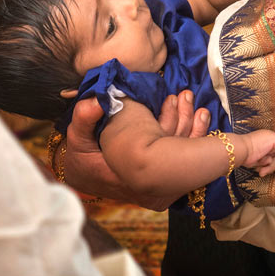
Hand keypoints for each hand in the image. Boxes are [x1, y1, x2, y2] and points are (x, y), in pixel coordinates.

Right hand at [63, 90, 210, 207]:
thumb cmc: (80, 158)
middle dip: (185, 119)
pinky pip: (181, 157)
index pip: (160, 145)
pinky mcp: (161, 177)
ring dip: (191, 126)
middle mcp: (149, 180)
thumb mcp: (77, 138)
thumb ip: (83, 119)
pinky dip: (190, 136)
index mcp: (130, 170)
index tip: (174, 98)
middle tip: (187, 95)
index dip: (171, 120)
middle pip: (176, 148)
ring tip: (191, 101)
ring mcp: (158, 180)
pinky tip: (197, 118)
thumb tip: (97, 101)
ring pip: (182, 152)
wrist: (82, 180)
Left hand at [237, 129, 274, 179]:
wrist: (241, 151)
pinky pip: (267, 167)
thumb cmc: (257, 143)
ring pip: (274, 164)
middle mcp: (271, 146)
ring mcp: (266, 154)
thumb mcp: (274, 139)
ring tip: (262, 171)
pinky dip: (264, 169)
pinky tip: (259, 170)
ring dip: (269, 169)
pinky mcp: (260, 161)